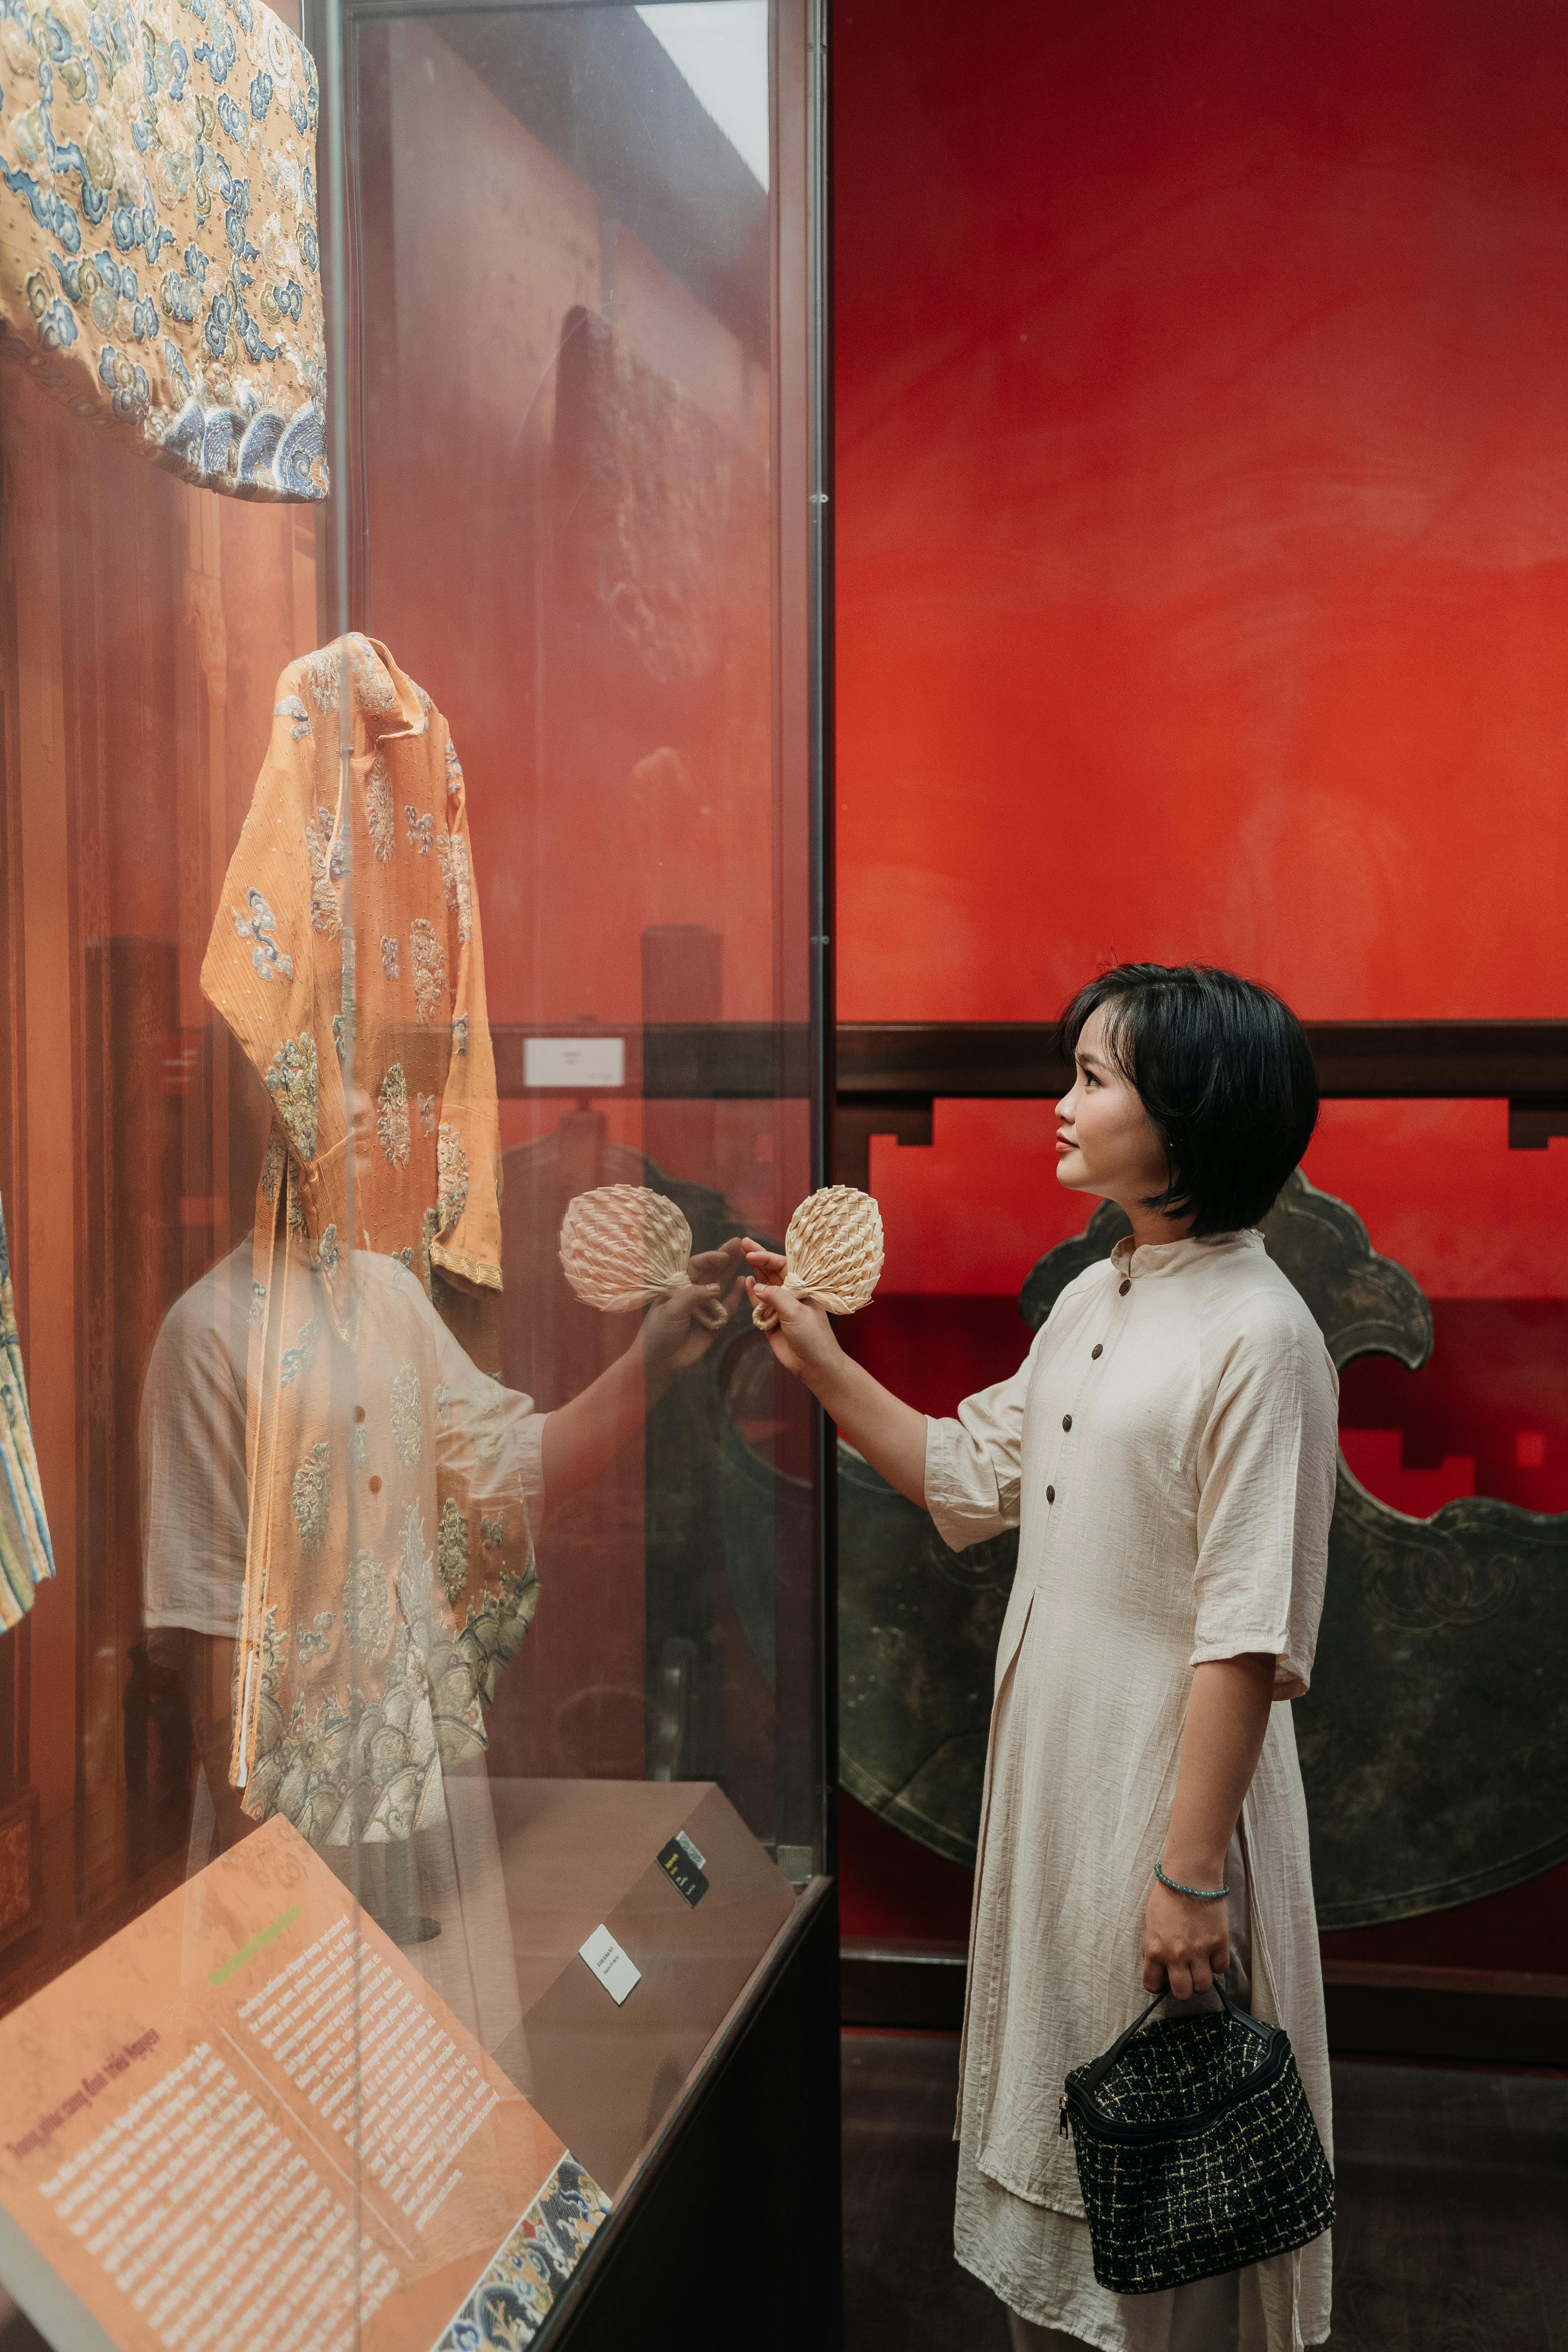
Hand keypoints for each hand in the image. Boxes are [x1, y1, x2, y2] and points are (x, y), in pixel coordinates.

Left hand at [639, 1237, 745, 1375]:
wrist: (661, 1362)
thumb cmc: (658, 1332)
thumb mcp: (671, 1310)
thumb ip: (693, 1296)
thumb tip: (716, 1287)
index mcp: (677, 1285)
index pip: (695, 1266)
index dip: (709, 1258)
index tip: (722, 1255)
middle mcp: (692, 1292)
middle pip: (711, 1271)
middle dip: (725, 1257)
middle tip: (739, 1242)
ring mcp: (705, 1306)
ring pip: (721, 1284)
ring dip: (732, 1270)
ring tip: (745, 1255)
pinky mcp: (715, 1321)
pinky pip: (727, 1305)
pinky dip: (735, 1294)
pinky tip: (742, 1280)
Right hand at [740, 1240, 840, 1381]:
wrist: (814, 1365)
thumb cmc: (812, 1336)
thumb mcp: (795, 1311)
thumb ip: (775, 1296)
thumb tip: (755, 1285)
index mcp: (803, 1288)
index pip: (784, 1265)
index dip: (767, 1257)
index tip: (751, 1252)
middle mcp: (791, 1294)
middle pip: (772, 1271)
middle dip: (758, 1258)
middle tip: (743, 1243)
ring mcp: (780, 1307)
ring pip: (765, 1285)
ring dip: (754, 1272)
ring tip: (742, 1256)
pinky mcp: (771, 1322)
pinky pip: (759, 1304)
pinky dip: (752, 1294)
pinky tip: (747, 1281)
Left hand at [1141, 1872, 1229, 1999]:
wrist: (1190, 1877)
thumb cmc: (1166, 1896)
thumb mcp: (1150, 1924)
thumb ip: (1154, 1948)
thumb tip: (1158, 1965)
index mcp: (1155, 1950)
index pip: (1152, 1985)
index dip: (1158, 1986)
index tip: (1163, 1981)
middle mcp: (1176, 1956)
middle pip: (1182, 1993)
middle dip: (1183, 1988)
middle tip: (1185, 1976)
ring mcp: (1200, 1951)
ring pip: (1203, 1986)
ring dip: (1201, 1979)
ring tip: (1199, 1966)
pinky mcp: (1219, 1944)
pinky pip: (1221, 1968)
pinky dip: (1217, 1964)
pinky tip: (1212, 1953)